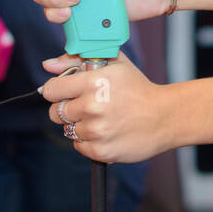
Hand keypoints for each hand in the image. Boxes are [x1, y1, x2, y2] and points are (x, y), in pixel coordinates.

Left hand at [39, 51, 171, 163]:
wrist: (164, 117)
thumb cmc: (138, 89)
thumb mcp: (113, 64)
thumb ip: (76, 60)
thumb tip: (48, 65)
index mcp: (93, 81)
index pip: (51, 90)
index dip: (58, 91)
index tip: (66, 93)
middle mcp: (92, 106)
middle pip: (56, 112)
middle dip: (68, 109)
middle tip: (88, 106)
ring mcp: (96, 130)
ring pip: (68, 130)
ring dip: (80, 125)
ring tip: (102, 119)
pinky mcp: (100, 151)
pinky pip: (79, 146)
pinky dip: (89, 141)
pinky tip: (106, 132)